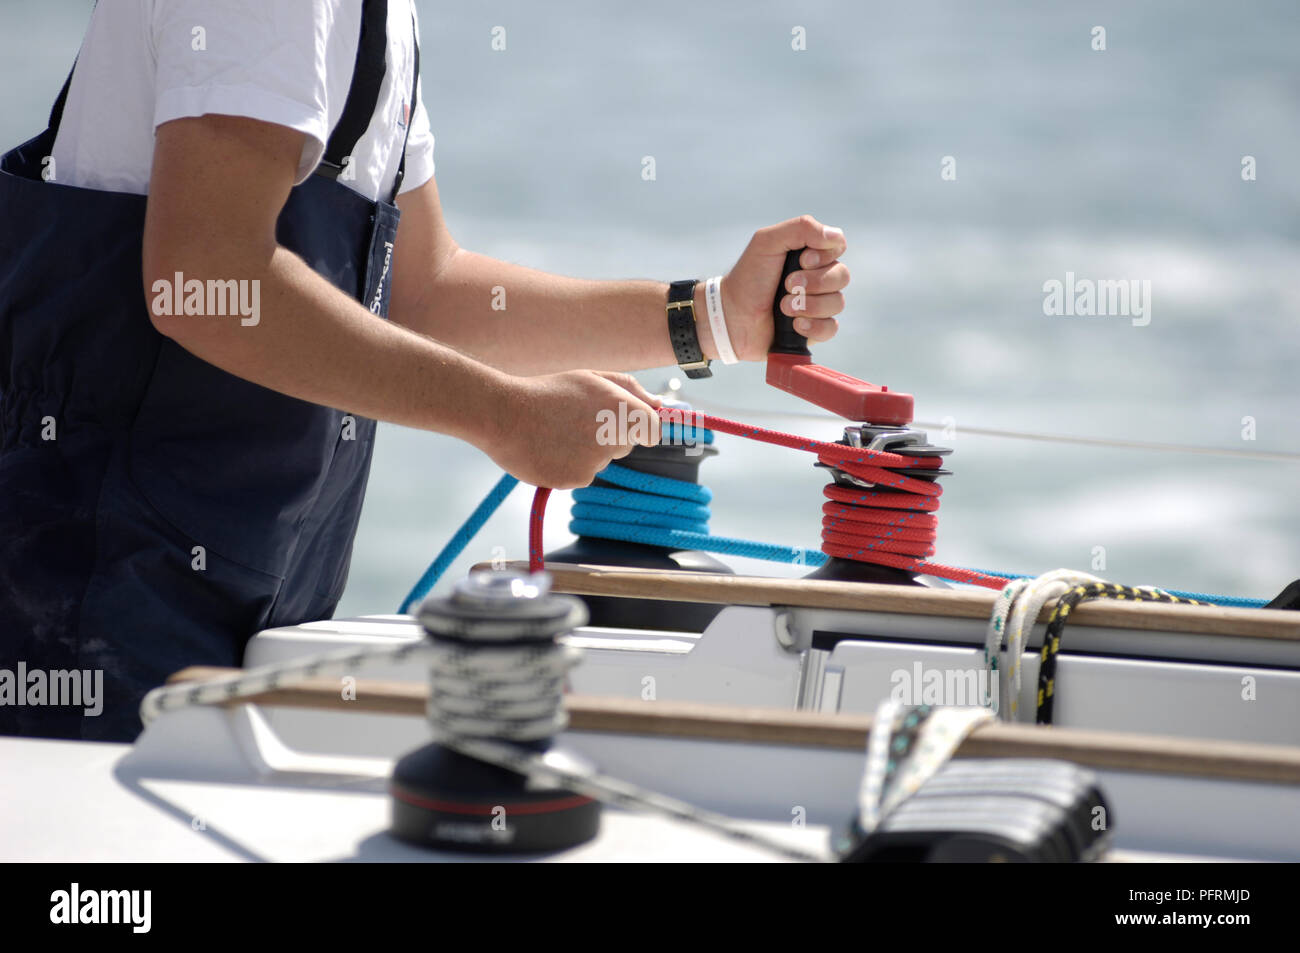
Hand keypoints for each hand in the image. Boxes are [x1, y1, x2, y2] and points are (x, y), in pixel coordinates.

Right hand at [482, 371, 661, 488]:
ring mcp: (595, 461)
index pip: (652, 430)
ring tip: (557, 433)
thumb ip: (629, 389)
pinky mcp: (576, 479)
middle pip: (624, 446)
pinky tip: (550, 450)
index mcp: (622, 408)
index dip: (639, 428)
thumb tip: (660, 404)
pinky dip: (569, 466)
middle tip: (575, 422)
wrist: (503, 415)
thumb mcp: (591, 378)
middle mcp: (613, 436)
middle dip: (608, 437)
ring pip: (602, 462)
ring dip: (586, 452)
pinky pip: (581, 475)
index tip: (622, 424)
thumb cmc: (548, 392)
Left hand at [699, 214, 849, 361]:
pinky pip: (832, 328)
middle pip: (842, 275)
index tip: (801, 260)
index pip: (838, 247)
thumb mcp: (767, 242)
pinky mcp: (814, 330)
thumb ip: (802, 228)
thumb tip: (836, 236)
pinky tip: (794, 325)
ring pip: (837, 302)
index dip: (824, 255)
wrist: (731, 316)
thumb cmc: (748, 277)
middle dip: (814, 282)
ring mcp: (817, 304)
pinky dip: (814, 326)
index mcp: (809, 254)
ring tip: (783, 308)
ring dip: (809, 305)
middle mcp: (818, 278)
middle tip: (786, 286)